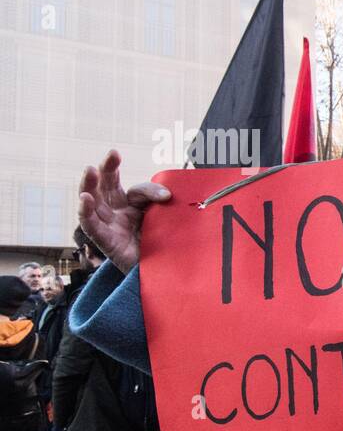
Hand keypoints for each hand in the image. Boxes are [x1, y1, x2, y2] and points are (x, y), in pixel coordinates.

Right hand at [78, 150, 171, 272]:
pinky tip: (85, 198)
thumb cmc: (164, 247)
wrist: (163, 277)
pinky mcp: (105, 241)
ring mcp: (110, 226)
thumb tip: (168, 194)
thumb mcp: (165, 223)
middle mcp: (118, 213)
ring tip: (91, 170)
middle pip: (108, 187)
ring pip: (93, 201)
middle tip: (113, 154)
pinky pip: (91, 224)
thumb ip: (162, 208)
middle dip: (108, 169)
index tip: (166, 195)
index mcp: (134, 207)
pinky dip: (85, 211)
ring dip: (90, 185)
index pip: (137, 191)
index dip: (150, 190)